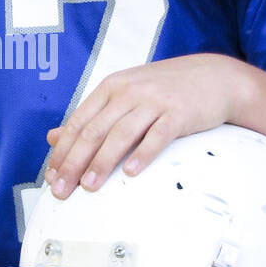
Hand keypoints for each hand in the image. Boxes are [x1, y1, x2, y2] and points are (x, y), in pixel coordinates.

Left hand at [45, 54, 251, 197]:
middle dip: (74, 163)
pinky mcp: (178, 112)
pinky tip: (131, 171)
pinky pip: (157, 135)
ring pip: (121, 134)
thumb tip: (54, 136)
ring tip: (89, 185)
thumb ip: (90, 115)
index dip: (62, 151)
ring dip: (102, 161)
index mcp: (111, 88)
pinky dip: (143, 154)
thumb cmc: (165, 90)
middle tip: (62, 189)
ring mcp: (154, 101)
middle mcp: (129, 92)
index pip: (78, 122)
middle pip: (94, 131)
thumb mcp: (124, 95)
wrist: (213, 77)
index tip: (52, 176)